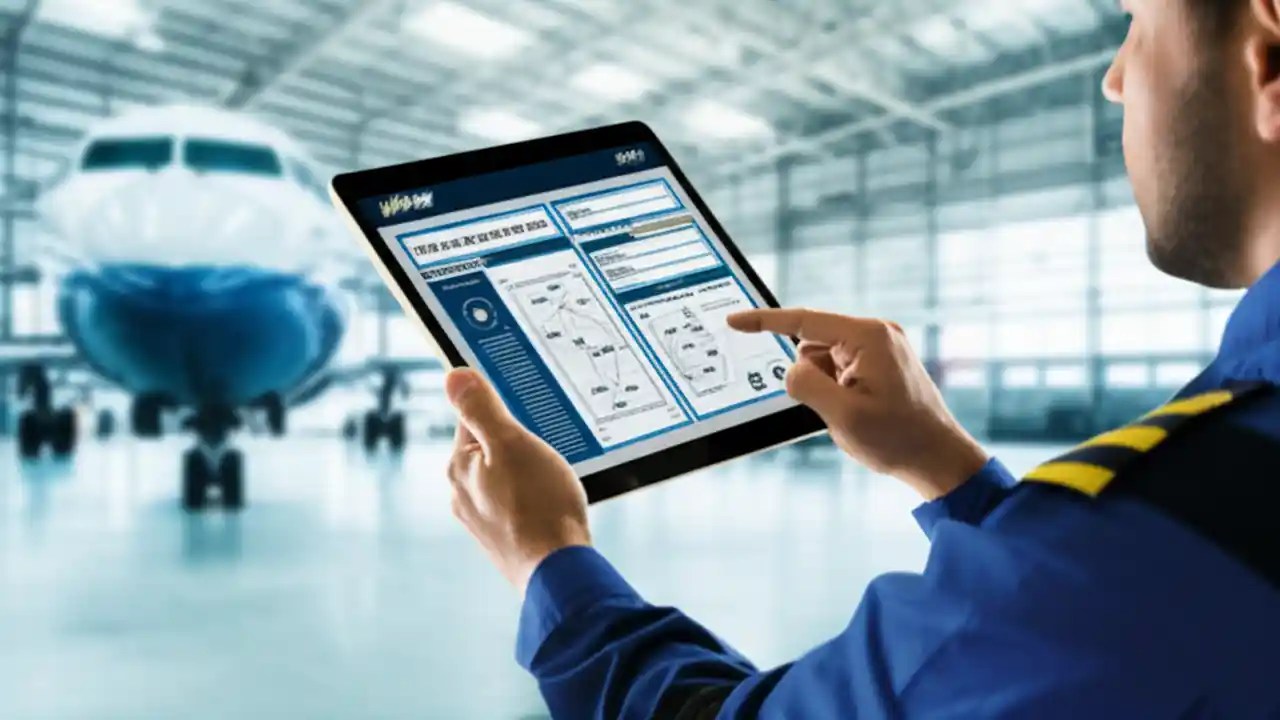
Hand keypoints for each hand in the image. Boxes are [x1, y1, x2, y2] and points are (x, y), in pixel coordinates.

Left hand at [444, 368, 590, 593]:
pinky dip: (532, 499)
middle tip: (546, 445)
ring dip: (526, 472)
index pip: (474, 417)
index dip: (503, 409)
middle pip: (490, 449)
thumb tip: (453, 376)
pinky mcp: (503, 540)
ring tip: (551, 477)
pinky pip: (516, 505)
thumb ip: (482, 409)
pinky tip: (550, 503)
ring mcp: (482, 520)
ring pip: (505, 479)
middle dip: (516, 443)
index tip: (528, 412)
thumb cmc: (539, 505)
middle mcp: (464, 494)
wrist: (558, 571)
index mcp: (461, 466)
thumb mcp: (512, 443)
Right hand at [727, 308, 987, 499]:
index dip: (764, 322)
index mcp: (869, 336)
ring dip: (825, 386)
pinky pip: (839, 369)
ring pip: (823, 359)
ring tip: (855, 411)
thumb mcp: (842, 415)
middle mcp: (877, 333)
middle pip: (812, 344)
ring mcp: (881, 346)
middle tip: (840, 407)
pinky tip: (860, 410)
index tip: (734, 322)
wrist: (937, 458)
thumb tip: (790, 370)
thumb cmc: (898, 438)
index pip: (804, 321)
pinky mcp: (881, 362)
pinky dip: (837, 390)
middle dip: (812, 377)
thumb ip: (805, 385)